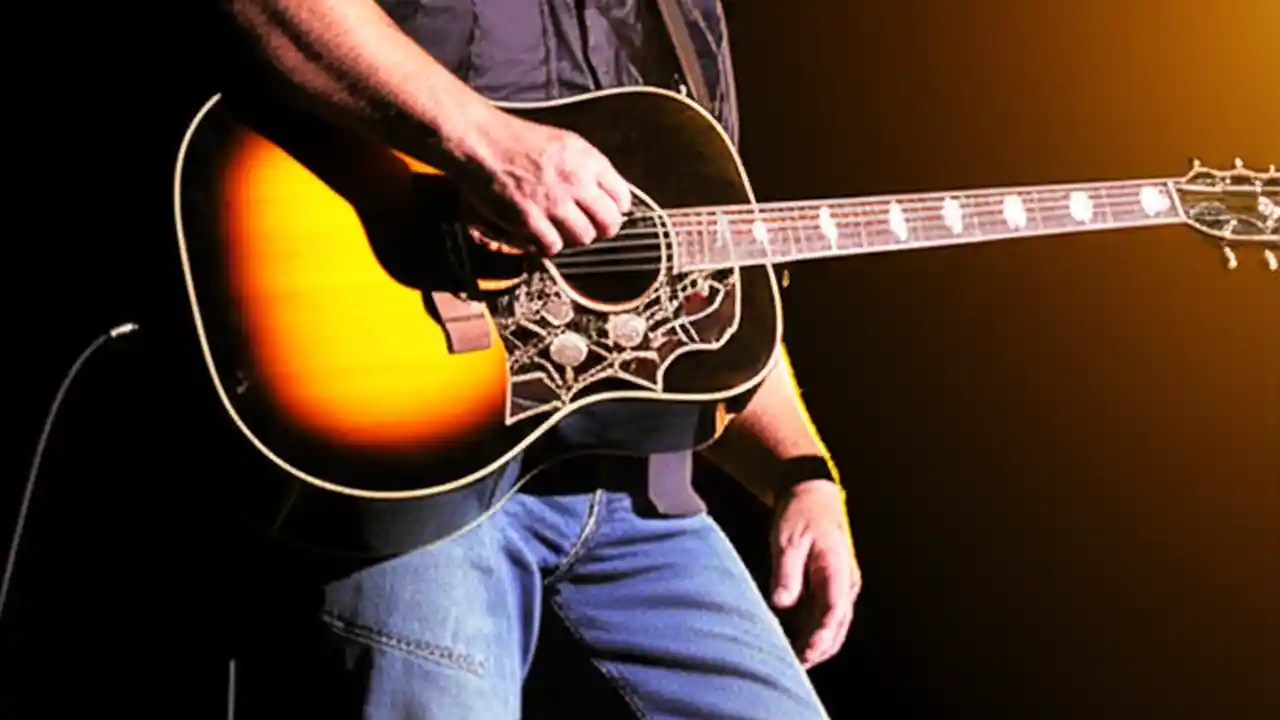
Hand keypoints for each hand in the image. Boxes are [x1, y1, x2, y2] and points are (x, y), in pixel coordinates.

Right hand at [446, 108, 631, 255]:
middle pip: (609, 223)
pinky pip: (554, 246)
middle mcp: (576, 181)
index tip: (608, 212)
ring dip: (573, 237)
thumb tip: (608, 194)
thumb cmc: (518, 141)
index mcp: (588, 160)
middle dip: (602, 229)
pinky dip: (547, 245)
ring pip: (584, 238)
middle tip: (589, 227)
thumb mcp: (565, 143)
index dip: (616, 209)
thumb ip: (589, 168)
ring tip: (561, 229)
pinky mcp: (531, 219)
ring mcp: (554, 202)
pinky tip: (540, 235)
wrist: (482, 142)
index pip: (622, 197)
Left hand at [770, 479, 861, 668]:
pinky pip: (825, 613)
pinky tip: (794, 638)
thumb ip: (786, 572)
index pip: (834, 611)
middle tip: (796, 667)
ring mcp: (841, 583)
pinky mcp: (831, 584)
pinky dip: (812, 629)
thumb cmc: (799, 513)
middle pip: (838, 625)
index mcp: (837, 569)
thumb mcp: (788, 540)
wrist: (811, 493)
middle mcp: (845, 581)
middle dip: (820, 648)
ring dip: (817, 642)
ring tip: (793, 659)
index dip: (821, 636)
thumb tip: (782, 604)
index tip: (807, 654)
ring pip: (833, 623)